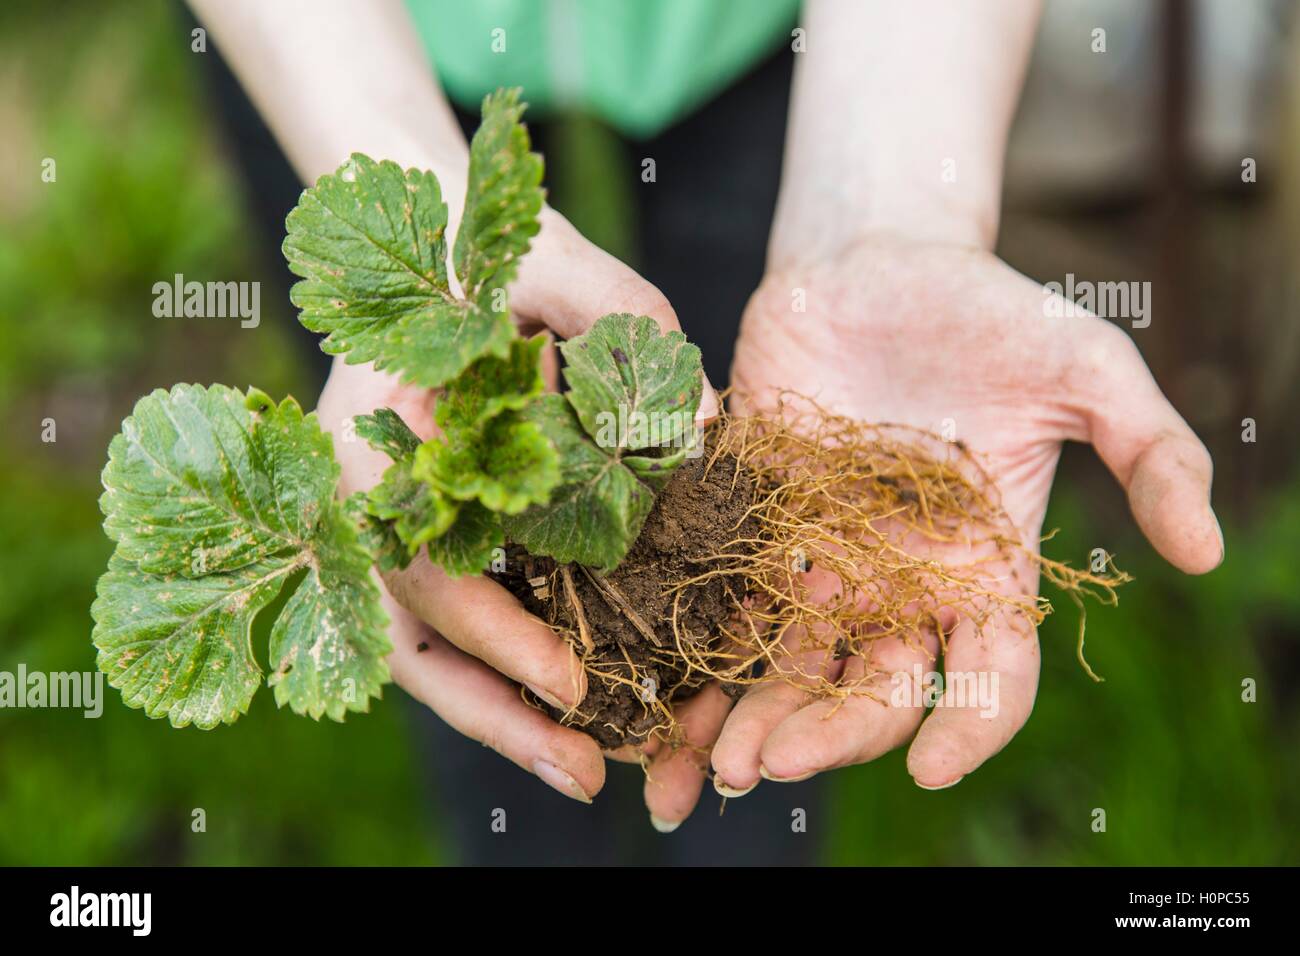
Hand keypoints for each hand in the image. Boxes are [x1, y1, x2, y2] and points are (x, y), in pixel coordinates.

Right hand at [318, 209, 718, 805]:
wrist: (430, 242)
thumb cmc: (488, 246)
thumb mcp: (555, 261)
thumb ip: (625, 321)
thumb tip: (712, 426)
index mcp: (381, 437)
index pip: (423, 558)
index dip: (493, 630)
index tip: (572, 681)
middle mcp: (371, 499)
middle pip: (418, 632)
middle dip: (499, 709)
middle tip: (587, 773)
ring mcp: (394, 527)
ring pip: (428, 648)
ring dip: (499, 714)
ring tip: (584, 772)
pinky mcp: (432, 537)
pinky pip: (454, 625)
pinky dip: (505, 673)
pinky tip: (573, 707)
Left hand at [712, 232, 1221, 792]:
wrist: (875, 261)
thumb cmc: (987, 311)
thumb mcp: (1085, 367)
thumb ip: (1150, 449)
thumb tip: (1208, 552)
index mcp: (982, 564)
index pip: (988, 677)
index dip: (970, 730)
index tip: (934, 769)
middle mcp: (901, 578)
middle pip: (876, 687)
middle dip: (834, 733)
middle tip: (778, 764)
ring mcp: (823, 557)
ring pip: (796, 663)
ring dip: (760, 717)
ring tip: (719, 758)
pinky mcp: (752, 521)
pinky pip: (727, 599)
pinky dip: (703, 650)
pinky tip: (669, 698)